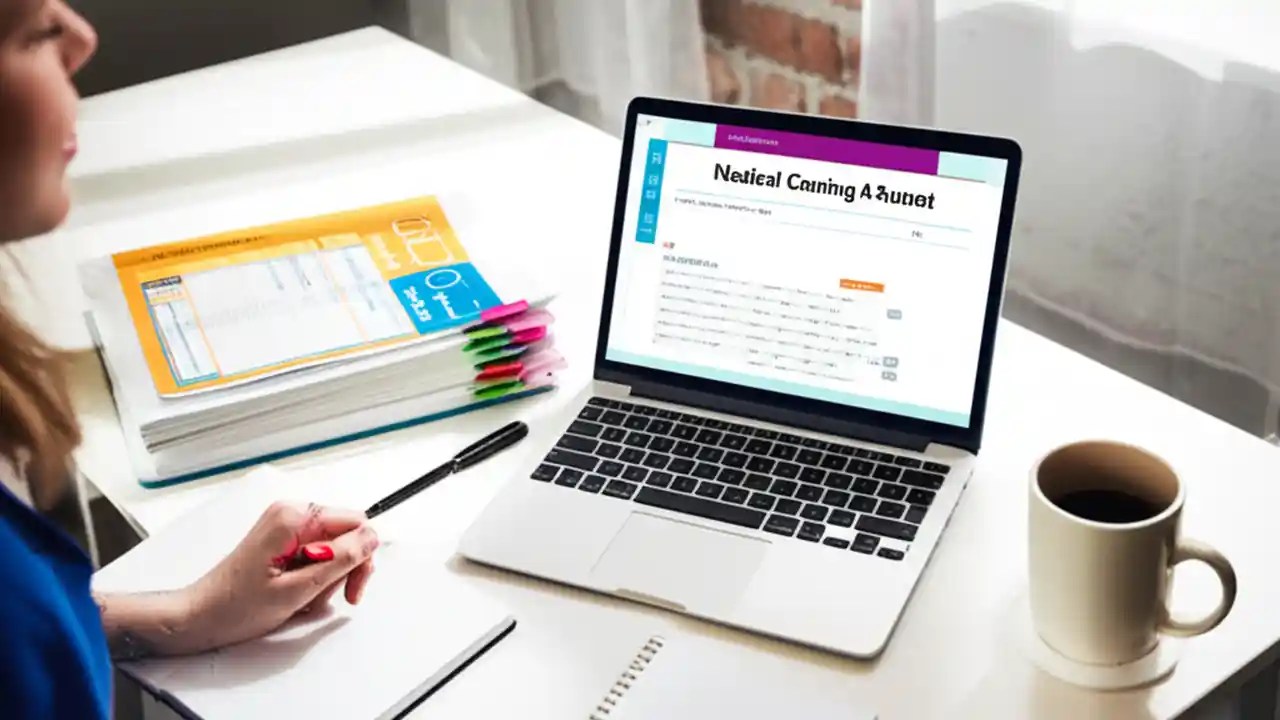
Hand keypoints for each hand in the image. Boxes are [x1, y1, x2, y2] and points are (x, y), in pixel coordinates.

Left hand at [177, 501, 379, 652]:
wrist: (199, 617)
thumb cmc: (237, 606)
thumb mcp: (298, 589)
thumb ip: (340, 560)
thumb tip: (372, 538)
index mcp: (294, 517)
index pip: (356, 522)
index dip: (362, 557)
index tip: (353, 588)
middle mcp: (291, 513)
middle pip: (346, 533)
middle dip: (346, 569)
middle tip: (335, 598)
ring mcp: (285, 526)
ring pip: (334, 546)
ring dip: (328, 577)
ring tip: (305, 598)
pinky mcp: (281, 540)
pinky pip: (316, 553)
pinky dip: (314, 576)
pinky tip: (298, 593)